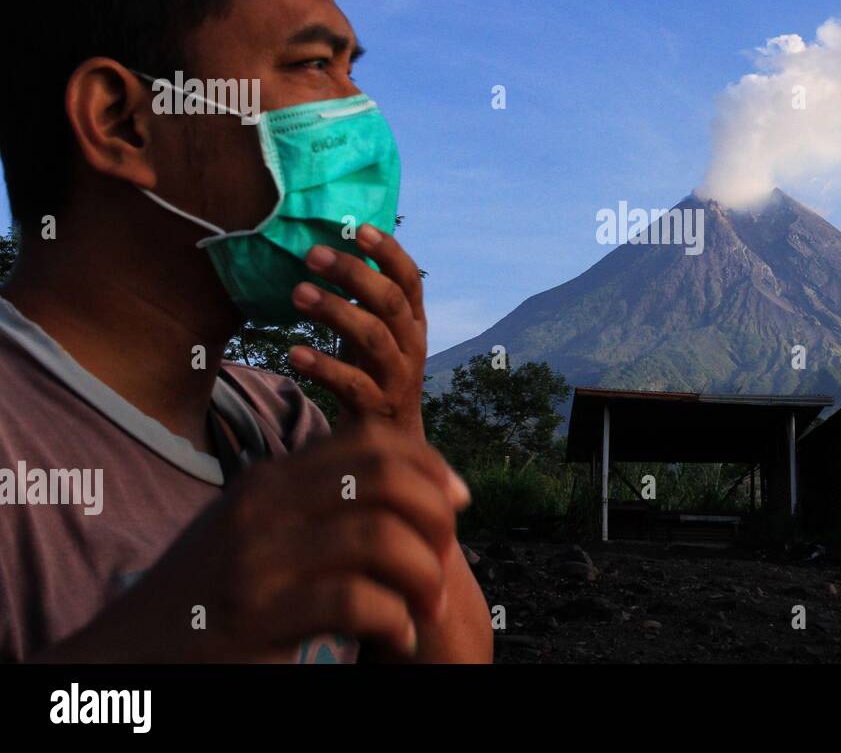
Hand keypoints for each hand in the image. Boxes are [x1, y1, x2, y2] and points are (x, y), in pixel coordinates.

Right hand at [34, 429, 468, 661]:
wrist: (127, 653)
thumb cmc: (209, 592)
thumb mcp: (255, 527)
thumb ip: (315, 499)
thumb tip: (404, 484)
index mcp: (272, 480)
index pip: (372, 441)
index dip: (431, 465)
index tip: (458, 500)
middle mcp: (266, 507)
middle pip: (385, 479)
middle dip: (436, 518)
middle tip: (447, 560)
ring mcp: (259, 560)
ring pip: (380, 536)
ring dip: (424, 574)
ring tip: (429, 606)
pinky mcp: (258, 617)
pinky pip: (355, 601)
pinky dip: (394, 619)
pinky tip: (398, 635)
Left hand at [285, 225, 489, 658]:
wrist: (399, 504)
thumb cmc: (368, 427)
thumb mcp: (364, 375)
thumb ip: (352, 335)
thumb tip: (319, 280)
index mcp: (411, 343)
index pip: (413, 288)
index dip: (391, 256)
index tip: (360, 227)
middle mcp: (413, 364)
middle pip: (397, 306)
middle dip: (359, 274)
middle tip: (315, 253)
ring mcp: (401, 394)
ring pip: (381, 338)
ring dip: (339, 311)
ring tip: (296, 294)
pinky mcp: (383, 426)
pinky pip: (358, 388)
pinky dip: (324, 366)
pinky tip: (288, 354)